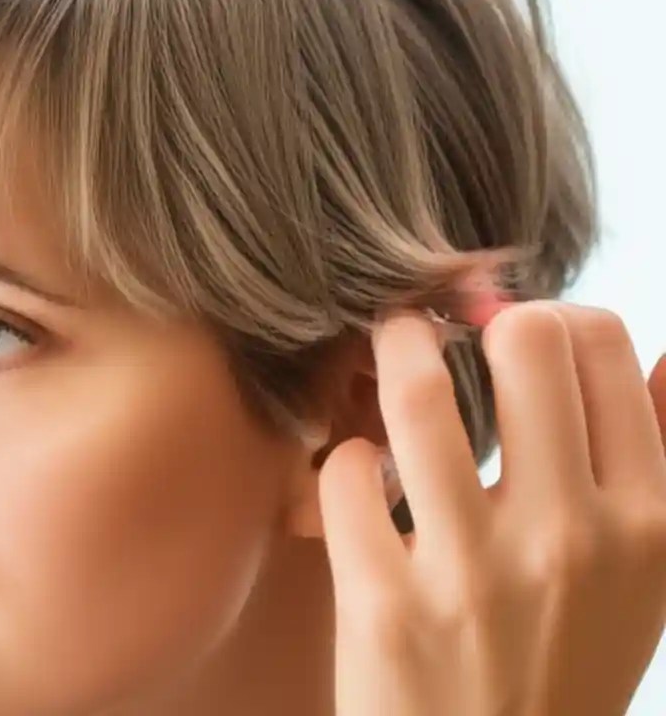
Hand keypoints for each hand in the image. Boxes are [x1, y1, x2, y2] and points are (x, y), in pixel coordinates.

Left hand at [320, 302, 665, 715]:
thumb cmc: (566, 663)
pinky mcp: (387, 607)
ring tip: (387, 349)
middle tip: (444, 329)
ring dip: (395, 350)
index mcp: (649, 520)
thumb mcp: (647, 575)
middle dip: (472, 317)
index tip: (514, 333)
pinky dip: (345, 458)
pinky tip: (358, 468)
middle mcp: (572, 538)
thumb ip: (662, 460)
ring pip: (421, 396)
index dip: (549, 315)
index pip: (602, 344)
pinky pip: (348, 477)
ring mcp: (475, 573)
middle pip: (523, 342)